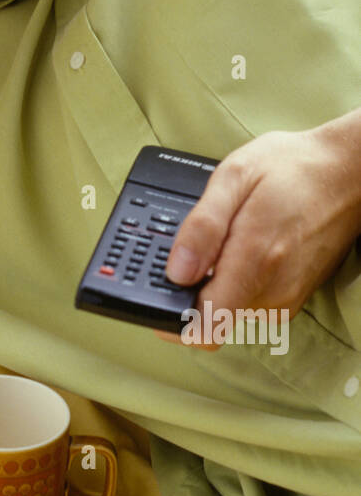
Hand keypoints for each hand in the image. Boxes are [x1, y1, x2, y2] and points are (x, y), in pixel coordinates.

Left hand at [153, 122, 360, 348]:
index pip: (204, 326)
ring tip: (221, 242)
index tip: (154, 295)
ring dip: (213, 285)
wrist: (346, 173)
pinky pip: (247, 302)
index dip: (169, 318)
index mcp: (255, 261)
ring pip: (228, 311)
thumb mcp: (234, 177)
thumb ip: (202, 228)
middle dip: (189, 291)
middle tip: (190, 251)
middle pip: (210, 318)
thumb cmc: (292, 169)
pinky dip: (234, 282)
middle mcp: (273, 289)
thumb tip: (175, 272)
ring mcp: (286, 298)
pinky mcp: (292, 297)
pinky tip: (239, 250)